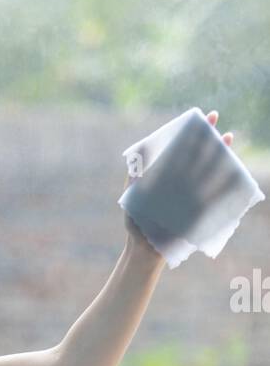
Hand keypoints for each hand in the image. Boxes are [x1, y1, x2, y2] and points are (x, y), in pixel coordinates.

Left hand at [123, 107, 235, 249]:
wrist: (143, 249)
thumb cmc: (136, 221)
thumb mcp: (132, 197)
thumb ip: (134, 178)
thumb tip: (136, 155)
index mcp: (166, 174)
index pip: (180, 147)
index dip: (190, 132)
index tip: (199, 116)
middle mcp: (181, 181)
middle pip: (197, 153)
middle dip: (206, 136)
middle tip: (214, 119)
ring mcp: (192, 193)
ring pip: (209, 169)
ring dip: (219, 154)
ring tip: (227, 139)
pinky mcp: (200, 208)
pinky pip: (215, 193)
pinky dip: (225, 182)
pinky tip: (232, 170)